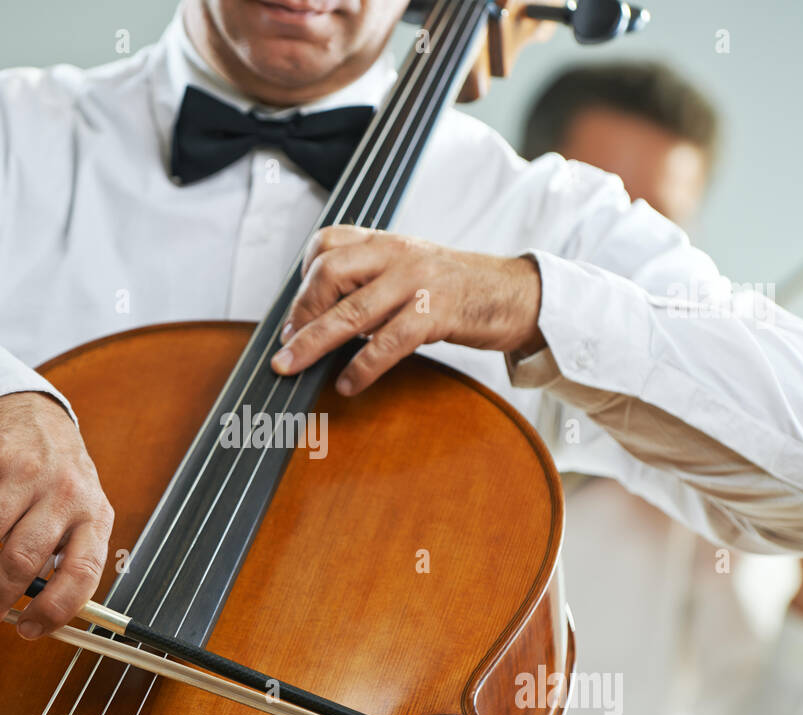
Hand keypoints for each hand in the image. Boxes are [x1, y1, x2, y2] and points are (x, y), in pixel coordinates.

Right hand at [0, 391, 113, 638]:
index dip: (54, 609)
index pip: (82, 573)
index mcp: (94, 516)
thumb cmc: (56, 485)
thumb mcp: (78, 517)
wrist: (37, 416)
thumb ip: (59, 560)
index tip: (27, 631)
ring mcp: (26, 471)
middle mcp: (64, 492)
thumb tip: (22, 616)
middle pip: (22, 559)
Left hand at [270, 225, 543, 394]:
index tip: (292, 316)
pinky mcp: (437, 312)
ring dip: (314, 342)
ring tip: (292, 367)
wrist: (516, 294)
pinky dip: (362, 367)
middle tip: (285, 346)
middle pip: (330, 273)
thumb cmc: (457, 289)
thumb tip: (320, 320)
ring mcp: (418, 281)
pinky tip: (347, 384)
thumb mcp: (409, 271)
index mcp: (386, 241)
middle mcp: (397, 254)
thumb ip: (369, 283)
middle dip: (300, 313)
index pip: (327, 243)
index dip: (302, 280)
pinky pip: (389, 342)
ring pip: (353, 311)